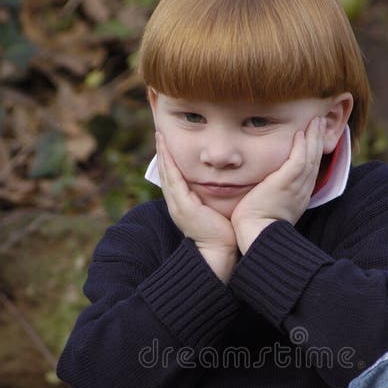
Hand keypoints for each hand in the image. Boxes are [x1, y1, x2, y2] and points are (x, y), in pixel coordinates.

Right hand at [156, 133, 237, 281]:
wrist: (219, 254)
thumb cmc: (223, 236)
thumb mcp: (217, 212)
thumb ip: (217, 199)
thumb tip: (227, 186)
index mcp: (184, 205)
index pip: (174, 177)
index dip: (170, 160)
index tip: (168, 144)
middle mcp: (177, 204)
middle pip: (166, 172)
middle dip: (162, 152)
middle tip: (160, 133)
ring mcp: (178, 205)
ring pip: (167, 173)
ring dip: (162, 153)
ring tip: (160, 135)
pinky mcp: (183, 206)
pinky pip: (173, 179)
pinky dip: (168, 163)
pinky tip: (166, 149)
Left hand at [231, 116, 326, 252]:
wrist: (257, 237)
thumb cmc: (257, 228)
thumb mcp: (269, 210)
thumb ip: (269, 196)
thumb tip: (262, 190)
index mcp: (299, 198)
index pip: (310, 171)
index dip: (314, 153)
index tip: (314, 139)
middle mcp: (302, 191)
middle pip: (315, 160)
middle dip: (319, 140)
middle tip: (322, 123)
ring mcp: (296, 186)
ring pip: (311, 157)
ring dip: (314, 137)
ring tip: (317, 121)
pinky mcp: (286, 182)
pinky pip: (300, 159)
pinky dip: (302, 145)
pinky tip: (301, 132)